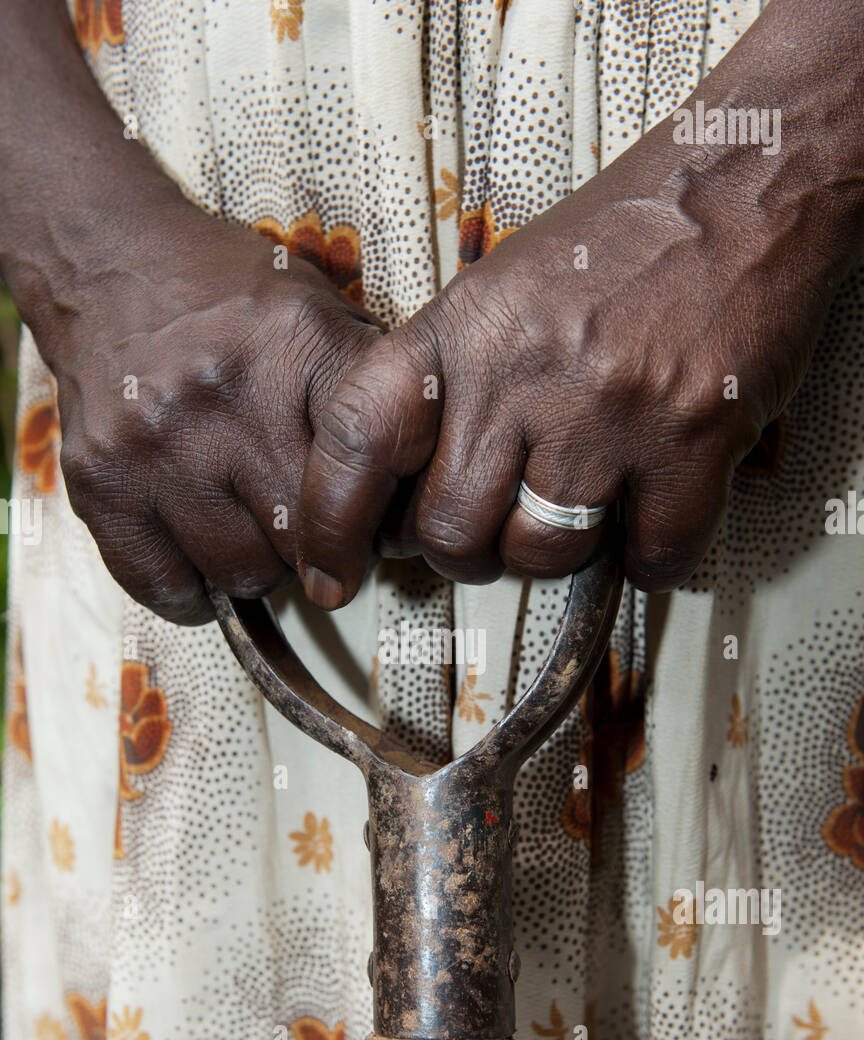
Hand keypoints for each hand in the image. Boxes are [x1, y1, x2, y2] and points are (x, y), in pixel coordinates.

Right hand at [54, 206, 378, 623]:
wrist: (105, 259)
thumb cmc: (224, 297)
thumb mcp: (316, 310)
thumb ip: (364, 391)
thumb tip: (417, 484)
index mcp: (296, 346)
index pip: (368, 471)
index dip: (378, 511)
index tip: (373, 521)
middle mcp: (226, 396)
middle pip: (309, 537)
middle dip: (320, 546)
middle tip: (311, 526)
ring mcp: (157, 444)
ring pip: (244, 571)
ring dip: (258, 566)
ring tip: (253, 526)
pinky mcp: (101, 482)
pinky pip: (164, 586)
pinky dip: (191, 591)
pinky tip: (202, 554)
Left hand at [295, 116, 840, 607]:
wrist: (745, 188)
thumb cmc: (618, 243)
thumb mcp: (499, 289)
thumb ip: (445, 381)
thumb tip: (396, 492)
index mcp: (461, 328)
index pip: (357, 438)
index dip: (329, 521)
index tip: (329, 574)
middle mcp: (522, 371)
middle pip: (451, 531)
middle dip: (468, 554)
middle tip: (497, 528)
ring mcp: (607, 409)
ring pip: (542, 555)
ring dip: (559, 555)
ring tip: (585, 507)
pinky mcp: (690, 440)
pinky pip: (649, 558)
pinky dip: (650, 558)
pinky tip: (653, 516)